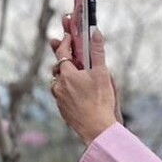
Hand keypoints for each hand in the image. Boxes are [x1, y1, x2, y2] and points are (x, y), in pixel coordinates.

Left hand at [48, 19, 120, 145]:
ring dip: (65, 75)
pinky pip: (62, 94)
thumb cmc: (101, 101)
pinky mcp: (62, 109)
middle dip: (64, 58)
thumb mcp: (102, 74)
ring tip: (75, 73)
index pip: (62, 53)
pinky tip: (77, 91)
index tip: (69, 35)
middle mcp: (59, 86)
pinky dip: (67, 89)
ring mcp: (59, 99)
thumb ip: (98, 51)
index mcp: (67, 74)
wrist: (97, 129)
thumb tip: (96, 32)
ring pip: (59, 82)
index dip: (66, 42)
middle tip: (69, 50)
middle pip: (58, 67)